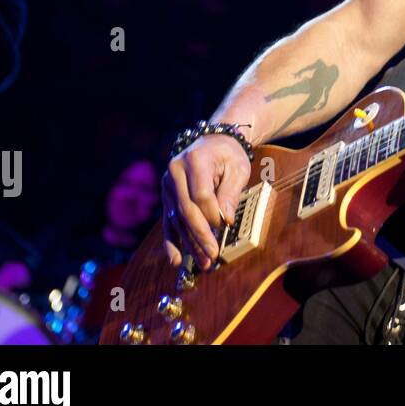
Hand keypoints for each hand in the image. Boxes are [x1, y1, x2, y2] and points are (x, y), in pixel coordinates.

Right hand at [162, 133, 251, 269]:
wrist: (213, 142)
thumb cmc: (228, 155)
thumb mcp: (237, 168)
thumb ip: (230, 192)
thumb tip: (225, 220)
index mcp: (194, 161)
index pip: (201, 195)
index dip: (212, 215)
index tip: (225, 227)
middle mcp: (175, 173)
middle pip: (186, 210)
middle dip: (200, 235)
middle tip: (212, 256)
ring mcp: (167, 186)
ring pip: (177, 219)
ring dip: (189, 243)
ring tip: (203, 263)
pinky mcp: (167, 197)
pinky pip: (169, 221)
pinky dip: (172, 241)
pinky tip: (176, 260)